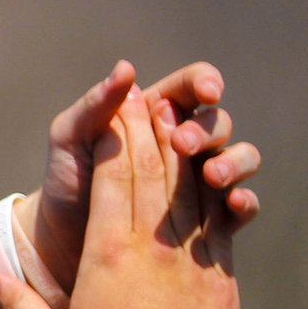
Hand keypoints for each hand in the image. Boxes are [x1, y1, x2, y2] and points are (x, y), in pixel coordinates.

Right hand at [0, 85, 238, 308]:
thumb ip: (19, 304)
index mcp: (108, 252)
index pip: (112, 177)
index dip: (114, 137)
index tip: (114, 108)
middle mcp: (152, 245)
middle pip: (151, 169)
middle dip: (146, 129)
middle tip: (143, 98)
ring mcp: (192, 257)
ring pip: (188, 186)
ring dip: (181, 148)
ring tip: (177, 118)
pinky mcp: (221, 276)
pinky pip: (219, 218)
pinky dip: (213, 188)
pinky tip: (210, 171)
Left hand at [16, 61, 260, 308]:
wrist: (62, 240)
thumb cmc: (65, 181)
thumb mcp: (70, 139)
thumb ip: (96, 105)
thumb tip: (127, 68)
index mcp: (156, 115)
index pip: (193, 87)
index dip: (207, 83)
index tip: (208, 92)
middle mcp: (185, 144)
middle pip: (218, 123)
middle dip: (209, 131)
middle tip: (183, 146)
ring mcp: (199, 181)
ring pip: (240, 159)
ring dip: (235, 162)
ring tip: (213, 176)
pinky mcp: (208, 220)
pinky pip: (240, 207)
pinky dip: (245, 202)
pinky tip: (235, 204)